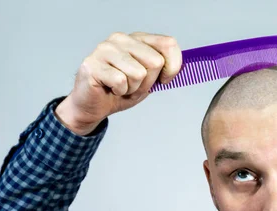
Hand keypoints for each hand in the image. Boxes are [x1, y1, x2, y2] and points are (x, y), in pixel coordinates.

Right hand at [55, 32, 181, 134]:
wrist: (93, 105)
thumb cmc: (121, 91)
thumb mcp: (149, 80)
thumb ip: (164, 70)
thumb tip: (184, 66)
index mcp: (137, 39)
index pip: (168, 43)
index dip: (173, 66)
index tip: (164, 79)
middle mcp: (121, 39)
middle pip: (155, 62)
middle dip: (148, 83)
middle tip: (134, 86)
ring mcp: (105, 49)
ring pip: (139, 73)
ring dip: (133, 89)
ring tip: (121, 88)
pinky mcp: (93, 63)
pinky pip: (121, 82)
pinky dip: (120, 92)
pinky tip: (110, 89)